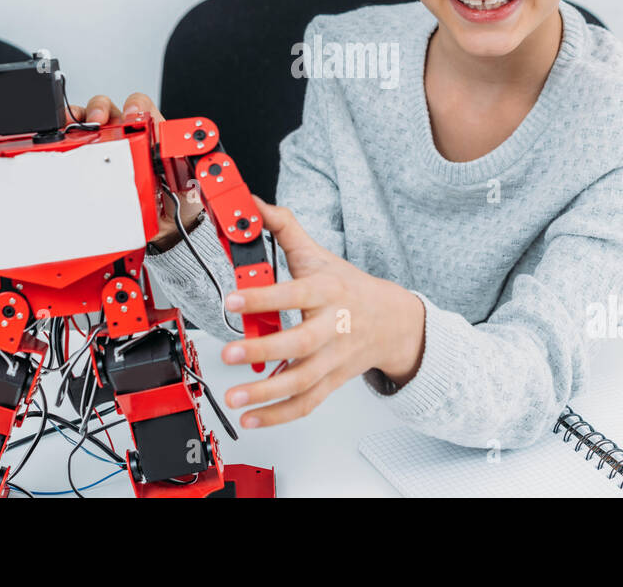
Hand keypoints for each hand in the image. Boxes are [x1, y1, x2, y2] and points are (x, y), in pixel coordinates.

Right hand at [65, 92, 202, 247]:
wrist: (166, 228)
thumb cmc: (178, 199)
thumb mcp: (186, 179)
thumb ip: (185, 163)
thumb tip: (185, 152)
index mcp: (151, 133)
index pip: (140, 106)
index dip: (133, 105)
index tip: (130, 116)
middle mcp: (127, 137)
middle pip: (107, 109)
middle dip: (98, 109)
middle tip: (96, 122)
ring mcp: (107, 150)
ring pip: (86, 126)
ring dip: (76, 122)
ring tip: (70, 130)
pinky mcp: (92, 167)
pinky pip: (73, 150)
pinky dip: (63, 144)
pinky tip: (60, 146)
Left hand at [218, 196, 425, 428]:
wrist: (394, 321)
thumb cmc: (348, 287)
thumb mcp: (319, 254)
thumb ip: (284, 227)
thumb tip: (253, 204)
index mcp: (327, 291)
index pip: (295, 293)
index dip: (264, 297)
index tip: (232, 299)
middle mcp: (332, 327)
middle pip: (299, 343)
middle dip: (263, 349)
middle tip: (229, 352)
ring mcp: (333, 358)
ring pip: (302, 381)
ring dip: (266, 393)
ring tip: (235, 398)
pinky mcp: (332, 381)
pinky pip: (307, 403)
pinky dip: (280, 415)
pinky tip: (252, 418)